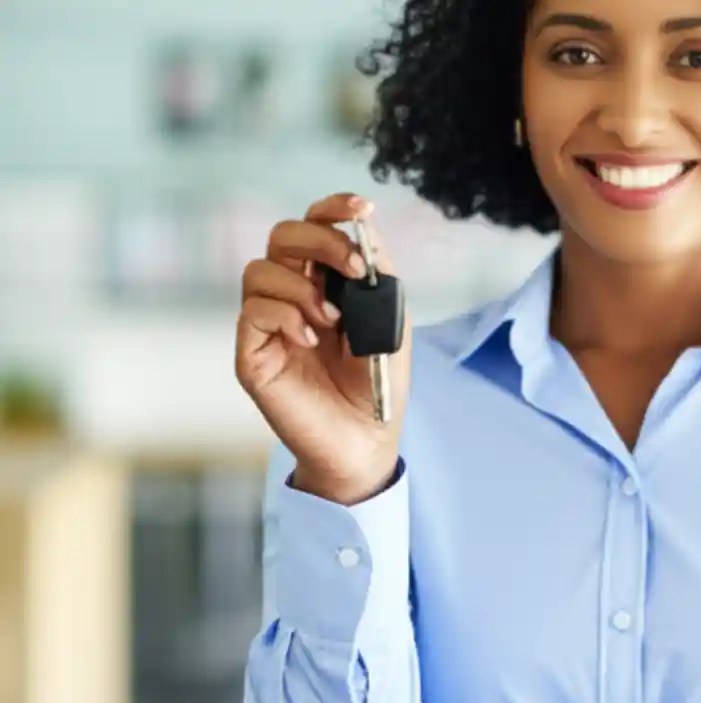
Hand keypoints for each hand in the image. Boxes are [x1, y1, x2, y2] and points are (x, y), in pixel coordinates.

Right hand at [235, 193, 411, 504]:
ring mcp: (267, 322)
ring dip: (303, 287)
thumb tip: (364, 234)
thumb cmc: (377, 381)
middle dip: (320, 240)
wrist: (366, 437)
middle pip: (283, 235)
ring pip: (261, 270)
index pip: (315, 225)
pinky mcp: (251, 351)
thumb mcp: (390, 322)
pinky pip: (252, 310)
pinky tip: (309, 338)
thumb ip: (377, 277)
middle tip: (353, 269)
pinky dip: (284, 314)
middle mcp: (291, 293)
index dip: (332, 208)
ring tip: (332, 321)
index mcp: (325, 280)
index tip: (361, 208)